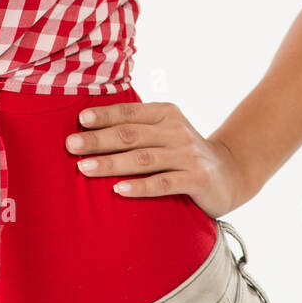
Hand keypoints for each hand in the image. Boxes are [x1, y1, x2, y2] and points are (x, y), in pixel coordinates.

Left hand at [64, 99, 254, 217]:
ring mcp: (188, 154)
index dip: (104, 115)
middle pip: (131, 134)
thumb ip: (138, 128)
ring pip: (143, 158)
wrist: (231, 172)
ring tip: (85, 167)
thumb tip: (88, 128)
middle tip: (70, 145)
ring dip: (112, 162)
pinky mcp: (197, 179)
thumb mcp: (165, 132)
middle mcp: (176, 130)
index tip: (79, 120)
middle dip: (98, 139)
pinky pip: (164, 183)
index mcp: (165, 113)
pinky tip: (118, 190)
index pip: (130, 112)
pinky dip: (140, 187)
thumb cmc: (184, 152)